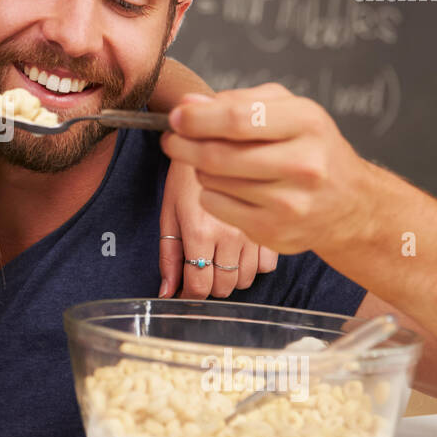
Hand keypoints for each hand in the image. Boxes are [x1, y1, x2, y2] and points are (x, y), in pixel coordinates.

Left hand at [159, 129, 277, 297]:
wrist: (217, 142)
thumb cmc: (186, 176)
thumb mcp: (169, 212)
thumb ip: (168, 255)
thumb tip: (166, 292)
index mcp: (199, 231)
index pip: (199, 286)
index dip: (190, 295)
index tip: (186, 290)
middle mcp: (230, 236)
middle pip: (223, 287)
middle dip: (209, 285)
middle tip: (201, 270)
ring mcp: (254, 232)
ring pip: (246, 279)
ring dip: (231, 277)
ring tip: (220, 259)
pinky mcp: (270, 225)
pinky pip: (267, 265)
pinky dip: (254, 265)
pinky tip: (242, 251)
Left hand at [160, 84, 374, 254]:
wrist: (350, 204)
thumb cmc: (310, 147)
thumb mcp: (288, 110)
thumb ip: (238, 101)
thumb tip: (188, 104)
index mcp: (307, 123)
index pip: (237, 119)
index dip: (196, 118)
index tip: (176, 116)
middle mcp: (303, 164)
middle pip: (218, 155)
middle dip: (183, 145)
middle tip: (171, 139)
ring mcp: (290, 203)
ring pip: (212, 181)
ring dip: (201, 169)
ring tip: (215, 162)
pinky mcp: (274, 231)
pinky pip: (216, 206)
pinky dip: (211, 193)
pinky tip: (229, 187)